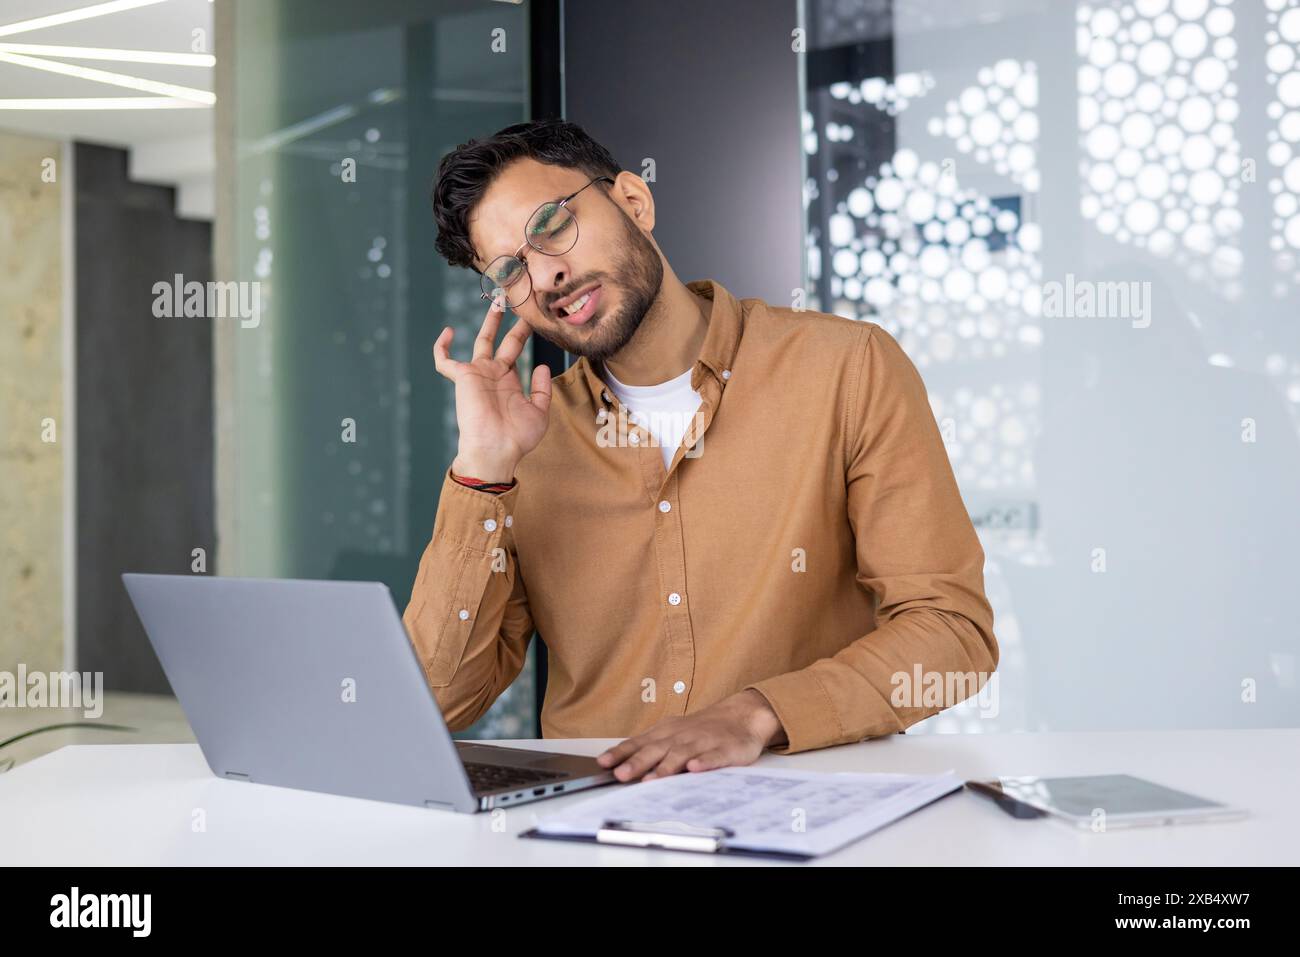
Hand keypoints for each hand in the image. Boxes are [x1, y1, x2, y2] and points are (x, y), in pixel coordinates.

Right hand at [434, 296, 551, 481]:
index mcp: (510, 382)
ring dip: (489, 323)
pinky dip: (442, 347)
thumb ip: (542, 389)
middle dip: (510, 322)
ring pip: (481, 342)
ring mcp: (478, 375)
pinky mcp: (463, 379)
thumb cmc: (516, 438)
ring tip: (498, 302)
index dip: (523, 334)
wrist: (495, 451)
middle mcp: (494, 375)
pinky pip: (444, 361)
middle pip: (503, 341)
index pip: (516, 351)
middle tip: (518, 301)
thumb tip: (543, 366)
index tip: (535, 317)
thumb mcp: (539, 412)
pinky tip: (448, 332)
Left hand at [595, 690, 786, 782]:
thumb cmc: (700, 730)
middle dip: (638, 762)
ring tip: (652, 779)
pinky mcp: (725, 751)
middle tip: (622, 775)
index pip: (639, 743)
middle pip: (657, 750)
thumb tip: (618, 764)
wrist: (741, 716)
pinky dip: (704, 763)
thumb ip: (648, 748)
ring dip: (667, 767)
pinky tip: (695, 769)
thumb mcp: (672, 734)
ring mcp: (703, 743)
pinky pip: (713, 758)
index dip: (621, 753)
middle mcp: (681, 737)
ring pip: (682, 755)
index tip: (603, 763)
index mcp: (666, 733)